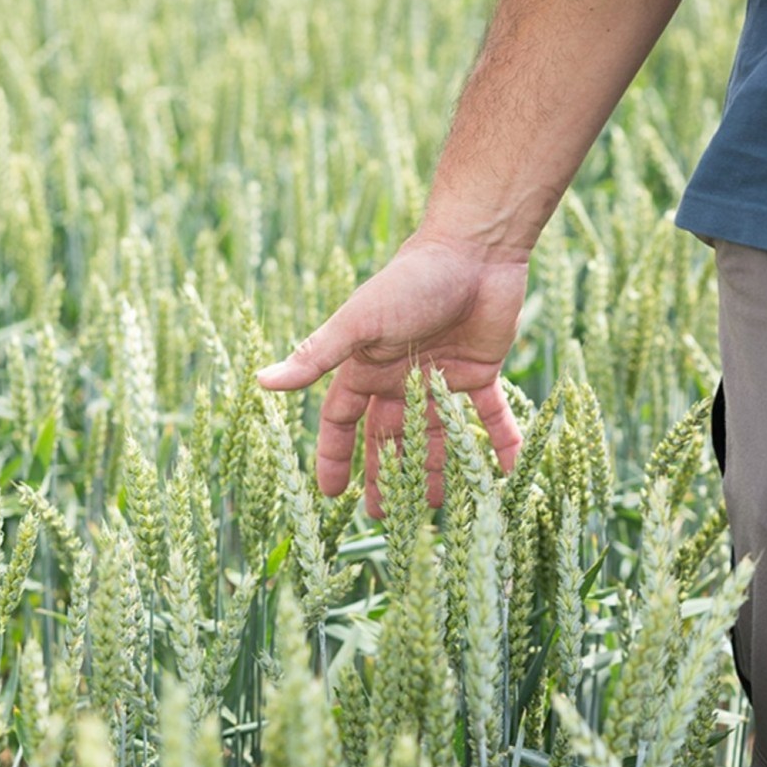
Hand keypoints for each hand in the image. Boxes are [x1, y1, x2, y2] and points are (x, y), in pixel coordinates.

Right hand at [255, 234, 526, 516]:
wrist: (475, 250)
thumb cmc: (411, 282)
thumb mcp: (359, 323)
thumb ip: (316, 356)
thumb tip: (261, 383)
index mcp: (367, 368)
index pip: (343, 422)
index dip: (336, 456)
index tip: (331, 494)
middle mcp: (402, 377)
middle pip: (389, 437)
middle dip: (385, 475)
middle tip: (384, 516)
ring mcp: (442, 378)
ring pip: (436, 435)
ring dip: (436, 469)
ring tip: (436, 506)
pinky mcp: (481, 372)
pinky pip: (492, 417)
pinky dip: (500, 442)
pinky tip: (506, 472)